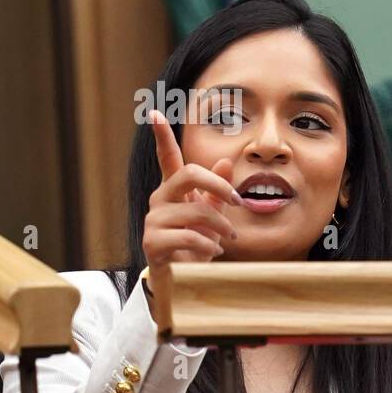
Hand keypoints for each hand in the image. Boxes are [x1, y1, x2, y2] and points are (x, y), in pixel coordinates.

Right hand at [141, 110, 241, 311]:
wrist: (182, 279)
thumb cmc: (197, 243)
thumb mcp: (211, 215)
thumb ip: (216, 191)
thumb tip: (225, 162)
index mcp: (174, 190)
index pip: (166, 158)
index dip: (161, 136)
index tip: (154, 113)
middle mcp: (160, 200)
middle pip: (189, 175)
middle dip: (219, 186)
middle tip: (238, 201)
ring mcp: (154, 220)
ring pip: (197, 211)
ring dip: (220, 227)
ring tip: (225, 241)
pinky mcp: (152, 242)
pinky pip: (189, 236)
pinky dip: (208, 245)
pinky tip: (211, 252)